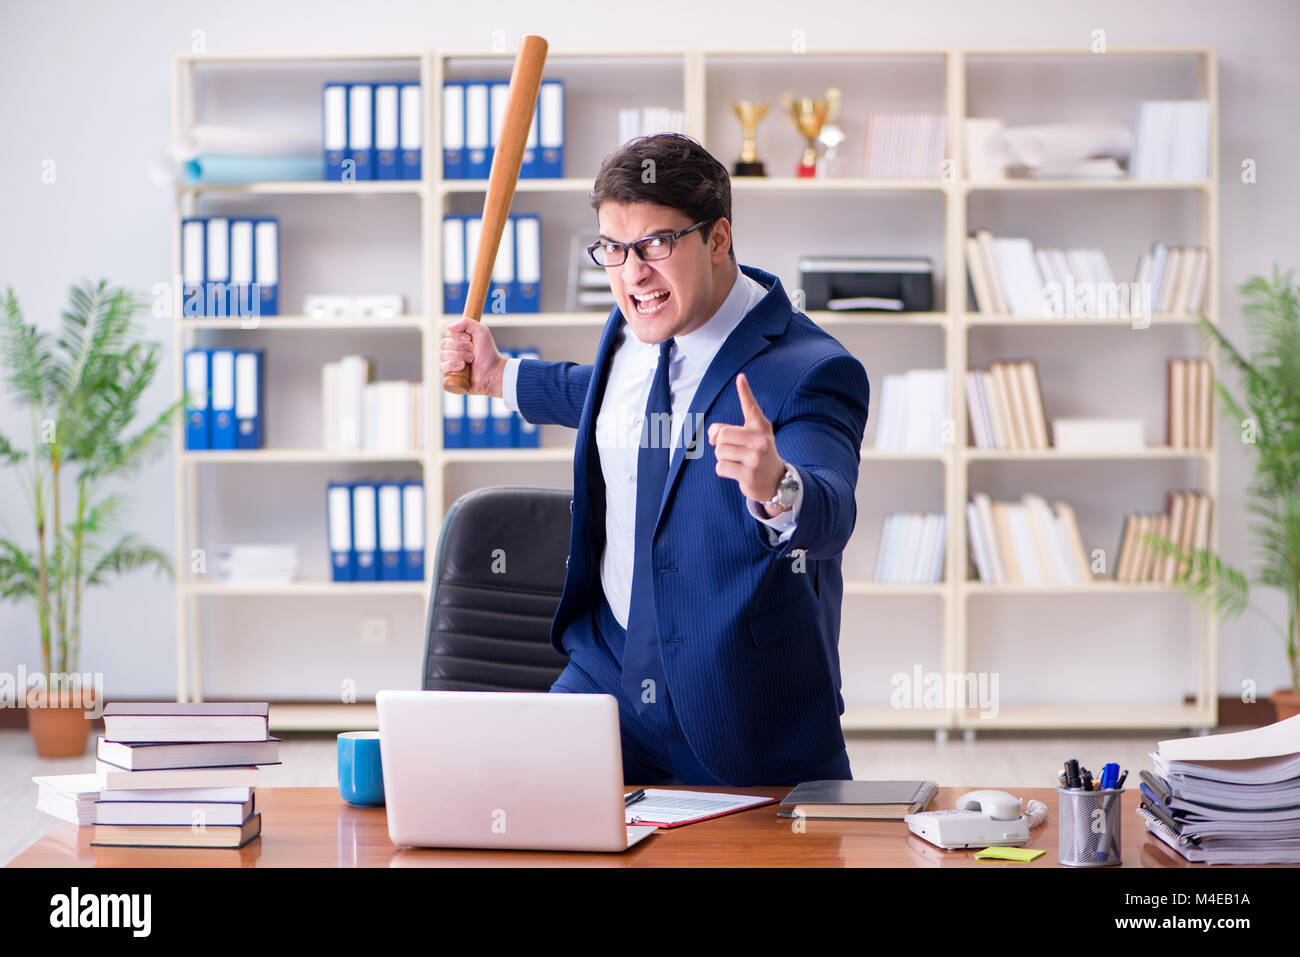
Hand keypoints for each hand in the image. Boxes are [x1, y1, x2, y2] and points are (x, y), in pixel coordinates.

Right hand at [439, 317, 505, 396]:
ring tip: (470, 360)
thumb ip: (466, 323)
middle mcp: (452, 349)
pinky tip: (463, 367)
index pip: (447, 332)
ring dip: (459, 356)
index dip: (456, 335)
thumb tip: (450, 327)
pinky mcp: (449, 374)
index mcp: (457, 339)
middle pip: (444, 343)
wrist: (493, 371)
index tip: (469, 339)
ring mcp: (449, 362)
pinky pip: (442, 367)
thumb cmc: (488, 353)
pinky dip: (453, 366)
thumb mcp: (481, 331)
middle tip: (472, 351)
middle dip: (460, 347)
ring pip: (443, 355)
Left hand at [707, 373, 785, 505]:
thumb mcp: (751, 437)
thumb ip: (729, 431)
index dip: (745, 391)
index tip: (740, 377)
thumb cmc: (757, 454)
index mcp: (761, 427)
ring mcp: (756, 458)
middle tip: (732, 449)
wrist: (775, 480)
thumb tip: (712, 437)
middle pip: (721, 434)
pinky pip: (720, 467)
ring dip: (722, 457)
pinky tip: (737, 471)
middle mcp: (761, 440)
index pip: (751, 407)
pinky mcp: (748, 475)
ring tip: (737, 461)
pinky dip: (723, 470)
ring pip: (719, 451)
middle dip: (720, 443)